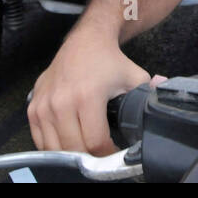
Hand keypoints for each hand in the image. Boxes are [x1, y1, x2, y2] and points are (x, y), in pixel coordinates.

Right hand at [28, 27, 151, 154]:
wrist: (85, 41)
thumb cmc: (110, 61)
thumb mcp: (135, 77)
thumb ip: (150, 93)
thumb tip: (164, 102)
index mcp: (87, 97)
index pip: (95, 142)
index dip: (108, 154)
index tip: (115, 153)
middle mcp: (60, 103)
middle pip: (74, 149)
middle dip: (90, 157)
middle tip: (102, 155)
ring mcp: (43, 106)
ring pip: (54, 149)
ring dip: (71, 154)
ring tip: (86, 149)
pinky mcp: (32, 106)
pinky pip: (40, 140)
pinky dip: (53, 147)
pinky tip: (68, 142)